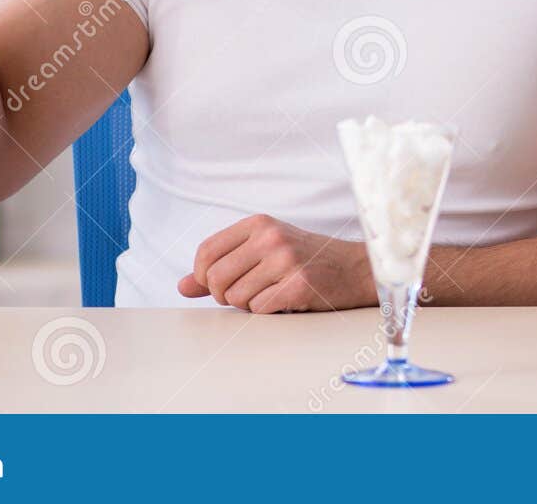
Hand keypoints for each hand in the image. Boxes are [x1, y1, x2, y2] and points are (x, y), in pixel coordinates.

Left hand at [178, 213, 374, 312]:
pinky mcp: (299, 284)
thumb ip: (222, 265)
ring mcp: (286, 260)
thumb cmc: (305, 259)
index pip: (206, 252)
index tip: (218, 284)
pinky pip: (259, 309)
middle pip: (215, 278)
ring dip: (248, 304)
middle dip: (224, 295)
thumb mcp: (263, 251)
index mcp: (258, 224)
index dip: (203, 276)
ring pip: (235, 297)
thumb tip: (182, 286)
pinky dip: (267, 311)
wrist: (354, 267)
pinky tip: (285, 300)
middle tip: (246, 293)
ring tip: (270, 294)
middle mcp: (270, 237)